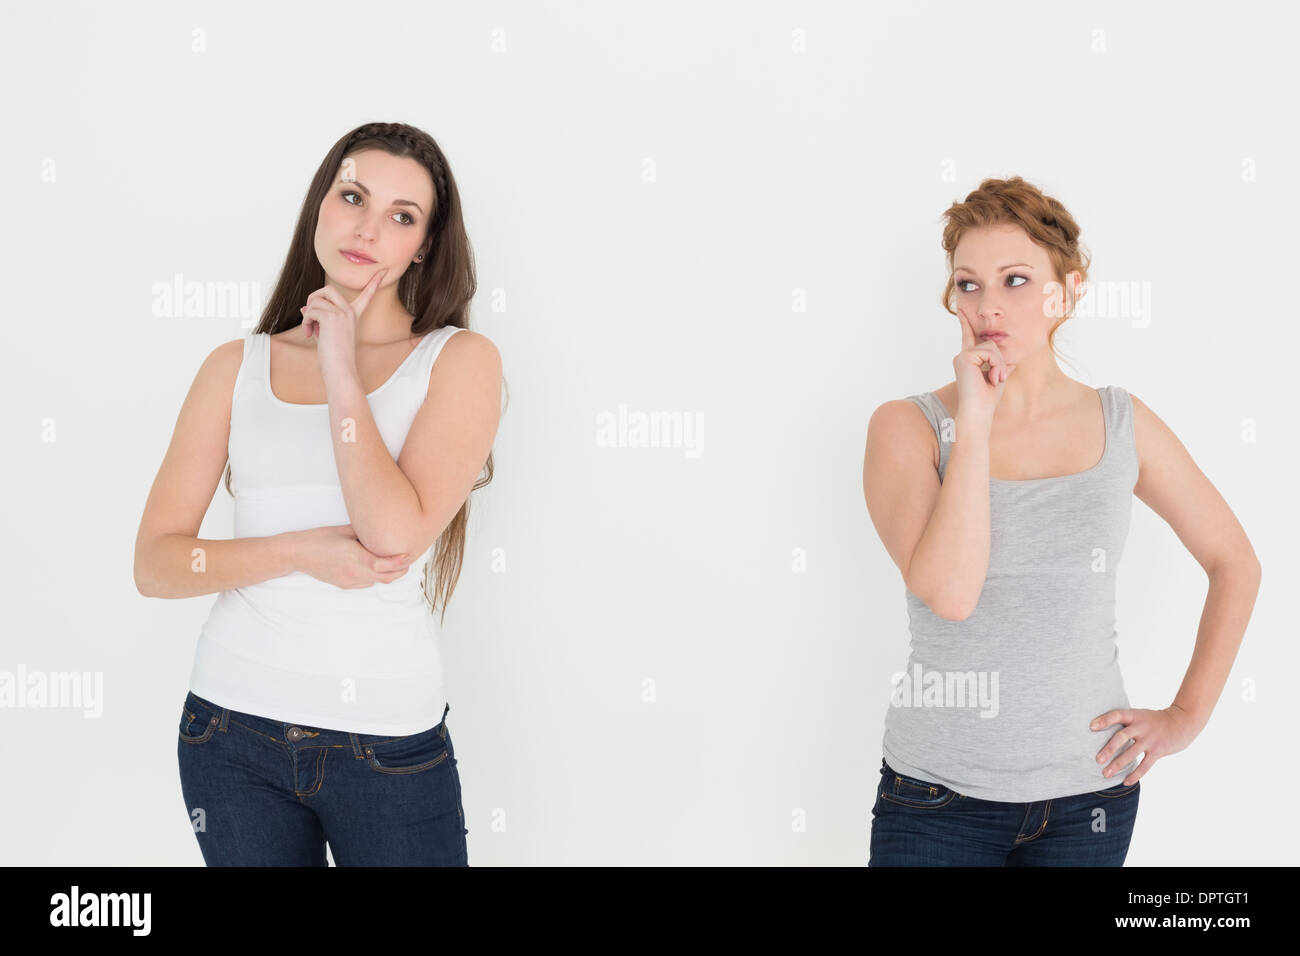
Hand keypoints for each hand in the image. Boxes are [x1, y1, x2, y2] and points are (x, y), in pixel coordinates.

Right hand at [289, 524, 411, 588]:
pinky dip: (374, 577)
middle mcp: (353, 572)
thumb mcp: (344, 531)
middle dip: (399, 571)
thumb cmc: (319, 538)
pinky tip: (376, 568)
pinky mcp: (344, 585)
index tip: (407, 556)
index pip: (383, 564)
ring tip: (395, 564)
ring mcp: (348, 581)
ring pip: (376, 582)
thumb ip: (364, 534)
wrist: (296, 554)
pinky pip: (365, 583)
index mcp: (354, 556)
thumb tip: (382, 531)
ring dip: (387, 575)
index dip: (398, 562)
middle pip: (384, 578)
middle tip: (407, 562)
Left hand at [299, 268, 388, 383]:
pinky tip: (309, 334)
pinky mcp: (330, 317)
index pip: (366, 295)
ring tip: (310, 330)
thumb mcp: (326, 333)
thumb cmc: (334, 356)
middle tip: (309, 315)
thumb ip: (319, 318)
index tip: (382, 271)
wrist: (340, 369)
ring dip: (307, 315)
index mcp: (354, 315)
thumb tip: (303, 308)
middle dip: (313, 298)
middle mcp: (349, 311)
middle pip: (327, 289)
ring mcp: (341, 313)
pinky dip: (306, 321)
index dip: (374, 283)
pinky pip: (310, 310)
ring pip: (315, 300)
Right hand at [952, 310, 1016, 426]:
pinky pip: (990, 352)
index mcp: (968, 360)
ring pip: (991, 347)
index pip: (968, 338)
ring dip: (999, 364)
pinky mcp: (964, 357)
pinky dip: (996, 365)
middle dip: (1000, 360)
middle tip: (998, 379)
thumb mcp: (998, 376)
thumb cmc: (987, 399)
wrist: (978, 411)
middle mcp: (962, 356)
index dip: (965, 323)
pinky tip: (992, 377)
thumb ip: (1001, 363)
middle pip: (990, 344)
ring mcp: (962, 356)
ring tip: (995, 380)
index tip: (961, 310)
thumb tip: (1011, 356)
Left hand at [1090, 704, 1203, 785]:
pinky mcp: (1158, 751)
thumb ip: (1125, 722)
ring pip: (1132, 753)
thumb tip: (1100, 729)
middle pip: (1122, 737)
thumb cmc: (1154, 720)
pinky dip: (1135, 774)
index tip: (1091, 727)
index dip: (1104, 720)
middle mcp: (1141, 727)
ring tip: (1106, 774)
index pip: (1116, 715)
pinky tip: (1125, 782)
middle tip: (1097, 760)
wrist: (1182, 722)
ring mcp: (1150, 739)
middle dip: (1109, 749)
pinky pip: (1145, 765)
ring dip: (1118, 765)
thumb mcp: (1140, 715)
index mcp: (1134, 715)